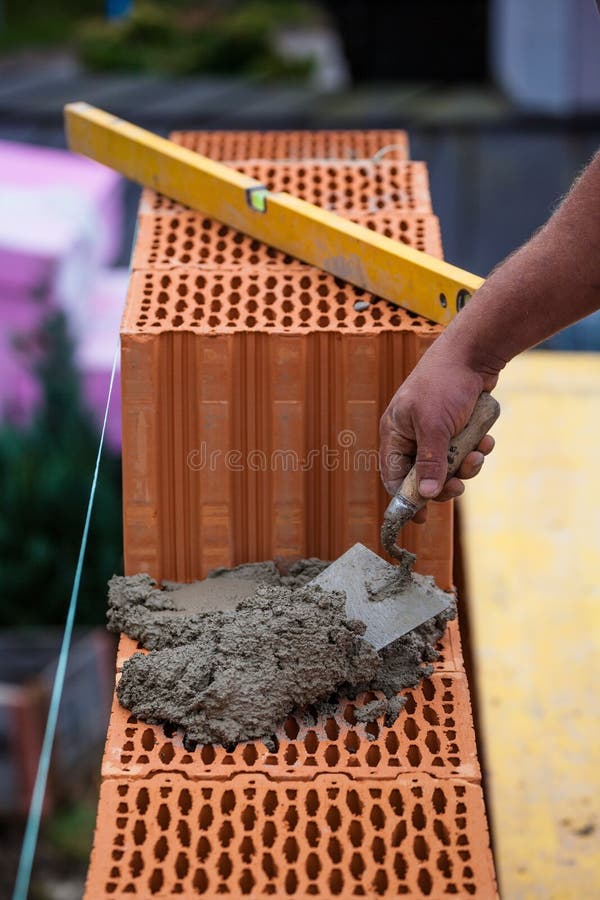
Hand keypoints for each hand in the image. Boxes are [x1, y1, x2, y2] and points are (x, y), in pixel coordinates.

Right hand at [379, 337, 497, 522]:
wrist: (474, 353)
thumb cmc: (445, 384)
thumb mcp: (435, 426)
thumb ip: (431, 462)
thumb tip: (427, 496)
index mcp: (395, 433)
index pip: (393, 475)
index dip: (406, 498)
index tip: (422, 518)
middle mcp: (412, 434)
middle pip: (424, 475)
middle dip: (445, 481)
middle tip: (459, 487)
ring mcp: (435, 430)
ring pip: (449, 465)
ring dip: (466, 465)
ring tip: (479, 453)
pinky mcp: (457, 426)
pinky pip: (465, 450)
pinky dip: (476, 449)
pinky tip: (487, 439)